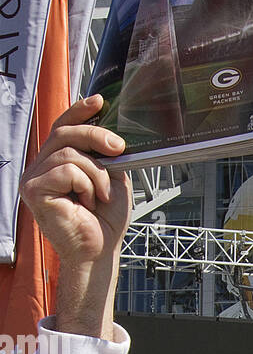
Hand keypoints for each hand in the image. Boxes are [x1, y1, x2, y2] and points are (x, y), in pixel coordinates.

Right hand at [19, 96, 130, 338]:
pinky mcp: (32, 190)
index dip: (79, 110)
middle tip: (119, 150)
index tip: (100, 101)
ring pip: (69, 153)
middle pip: (66, 133)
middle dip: (96, 137)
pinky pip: (66, 171)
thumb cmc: (105, 221)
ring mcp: (33, 178)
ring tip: (101, 195)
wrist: (99, 252)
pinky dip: (86, 184)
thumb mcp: (112, 178)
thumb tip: (110, 131)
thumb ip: (106, 155)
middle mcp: (41, 167)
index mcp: (57, 162)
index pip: (62, 126)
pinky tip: (87, 202)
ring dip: (96, 174)